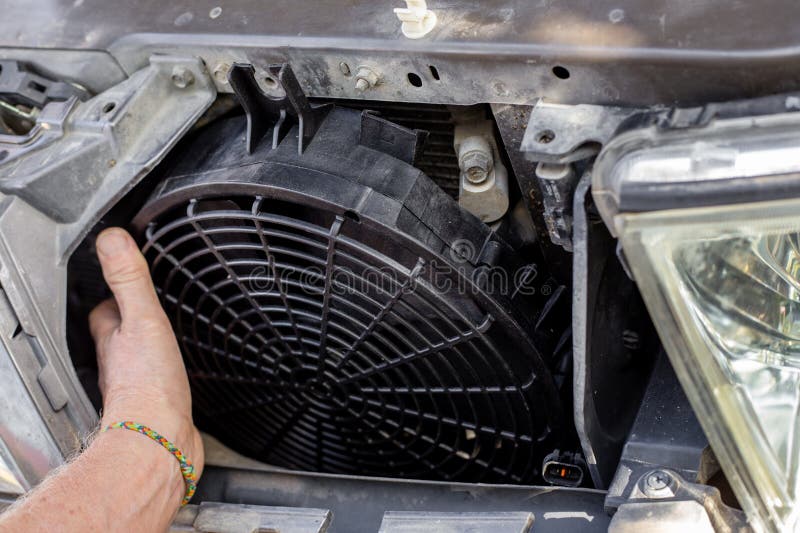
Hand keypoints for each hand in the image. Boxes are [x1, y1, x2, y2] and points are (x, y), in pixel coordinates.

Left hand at [89, 227, 203, 487]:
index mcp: (113, 338)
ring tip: (167, 331)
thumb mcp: (143, 320)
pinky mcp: (162, 405)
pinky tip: (183, 369)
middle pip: (120, 332)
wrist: (162, 440)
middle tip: (148, 301)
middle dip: (132, 316)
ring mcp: (139, 385)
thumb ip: (129, 279)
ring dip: (151, 343)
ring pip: (140, 356)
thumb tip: (112, 238)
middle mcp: (120, 362)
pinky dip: (170, 370)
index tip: (125, 273)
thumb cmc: (149, 387)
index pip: (105, 307)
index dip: (113, 290)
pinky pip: (164, 379)